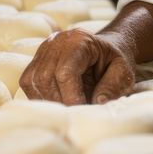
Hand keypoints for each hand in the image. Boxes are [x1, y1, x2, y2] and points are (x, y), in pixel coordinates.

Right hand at [19, 29, 135, 104]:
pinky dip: (40, 97)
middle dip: (59, 101)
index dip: (71, 97)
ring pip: (33, 81)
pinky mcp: (36, 59)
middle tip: (74, 112)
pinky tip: (57, 101)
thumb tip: (98, 102)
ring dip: (49, 101)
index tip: (82, 111)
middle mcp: (57, 42)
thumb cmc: (113, 62)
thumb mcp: (123, 72)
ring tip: (67, 107)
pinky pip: (28, 82)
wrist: (105, 50)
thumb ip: (114, 86)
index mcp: (80, 41)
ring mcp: (44, 49)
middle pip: (45, 79)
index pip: (65, 73)